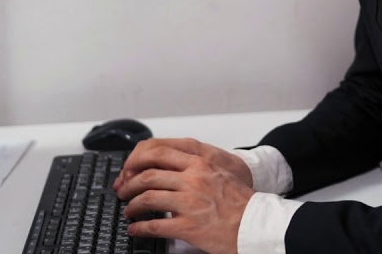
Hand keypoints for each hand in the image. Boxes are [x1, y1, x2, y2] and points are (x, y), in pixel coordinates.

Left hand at [115, 144, 252, 253]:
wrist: (258, 223)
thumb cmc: (242, 202)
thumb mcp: (219, 173)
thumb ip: (195, 169)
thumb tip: (169, 171)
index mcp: (200, 163)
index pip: (158, 152)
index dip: (137, 160)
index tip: (129, 168)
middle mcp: (193, 179)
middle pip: (148, 175)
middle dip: (129, 183)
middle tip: (123, 190)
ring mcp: (189, 202)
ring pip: (147, 198)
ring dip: (132, 205)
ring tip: (128, 210)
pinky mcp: (189, 226)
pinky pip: (154, 226)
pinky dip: (139, 228)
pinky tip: (135, 230)